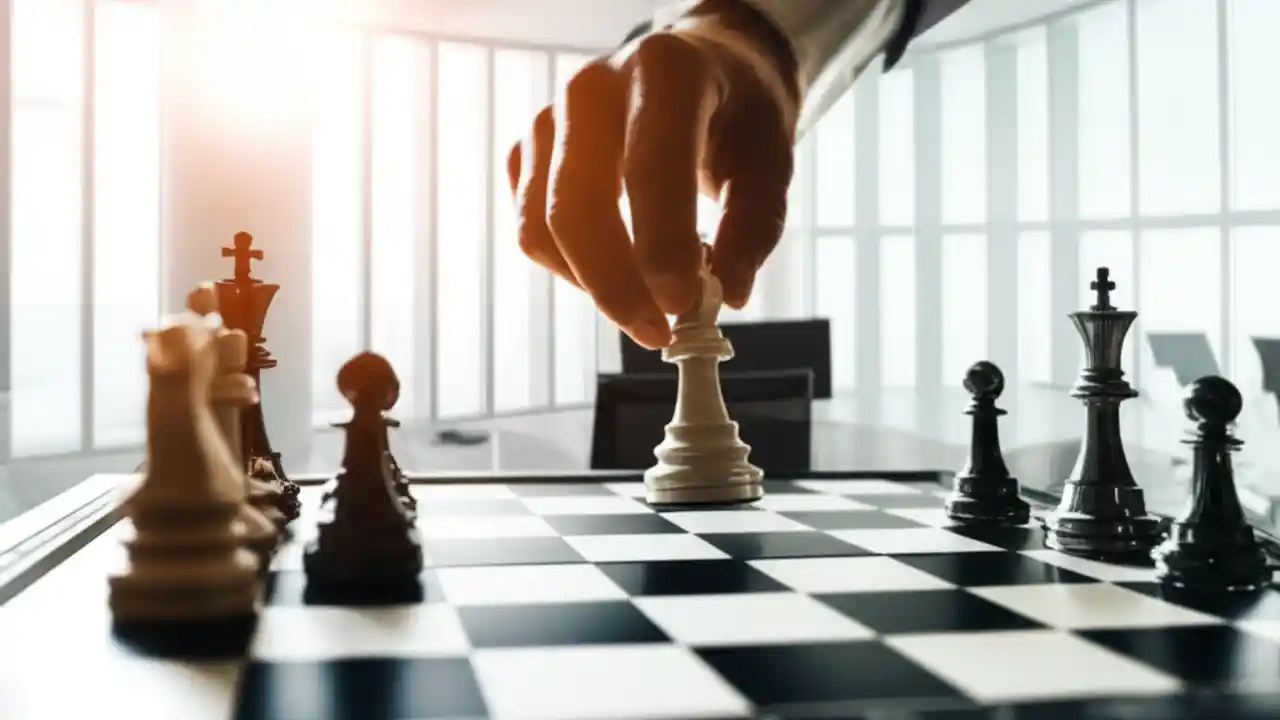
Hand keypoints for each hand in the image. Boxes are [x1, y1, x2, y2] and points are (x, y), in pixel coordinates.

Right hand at [506, 6, 798, 348]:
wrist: (701, 68)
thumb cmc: (737, 113)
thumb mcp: (771, 159)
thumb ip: (754, 225)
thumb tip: (727, 294)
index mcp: (664, 69)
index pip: (650, 166)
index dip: (661, 244)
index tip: (682, 304)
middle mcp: (593, 87)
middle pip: (576, 205)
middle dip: (614, 284)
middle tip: (658, 331)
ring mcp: (549, 118)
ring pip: (542, 227)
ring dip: (593, 284)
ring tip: (648, 301)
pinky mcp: (528, 151)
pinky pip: (531, 229)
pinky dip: (571, 267)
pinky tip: (618, 270)